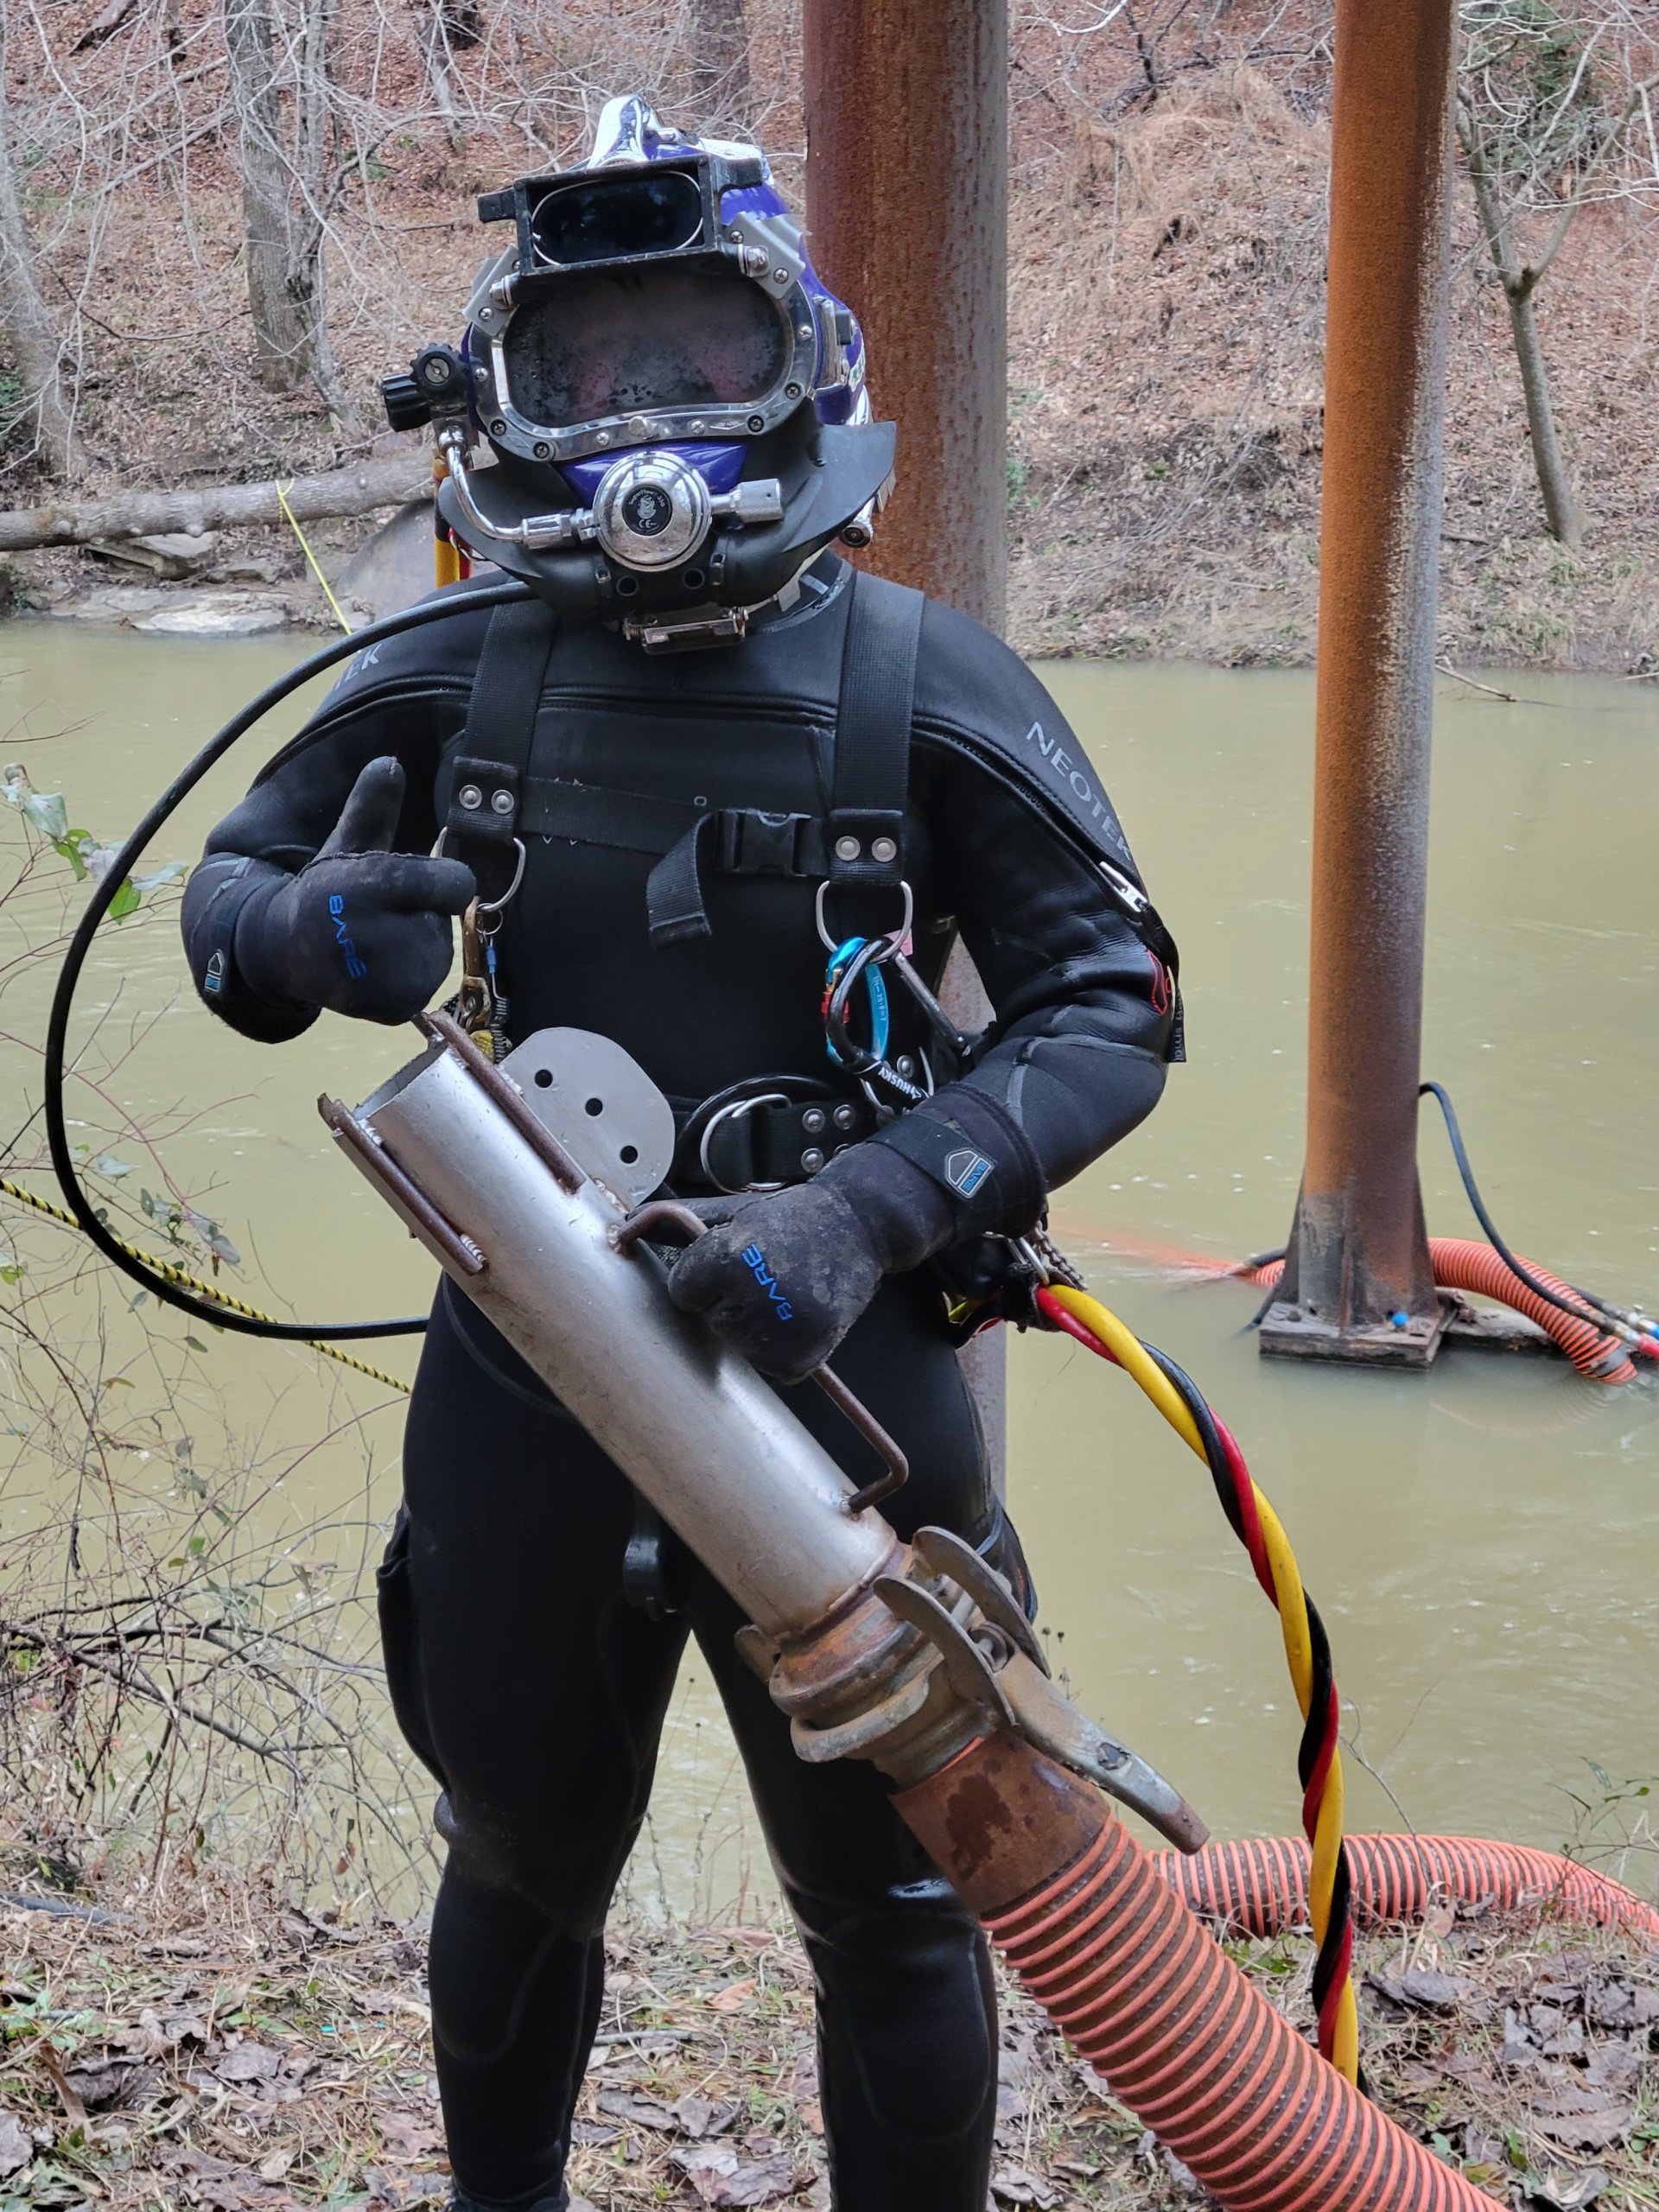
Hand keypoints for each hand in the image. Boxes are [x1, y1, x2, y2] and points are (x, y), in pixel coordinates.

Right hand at [235, 759, 474, 1023]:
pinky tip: (374, 969)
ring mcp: (385, 979)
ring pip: (436, 954)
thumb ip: (373, 808)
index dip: (443, 881)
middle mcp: (378, 935)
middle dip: (419, 915)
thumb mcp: (345, 845)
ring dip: (414, 947)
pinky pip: (423, 986)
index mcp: (374, 886)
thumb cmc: (322, 892)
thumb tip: (390, 762)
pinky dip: (405, 978)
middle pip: (443, 920)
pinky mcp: (392, 1009)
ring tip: (373, 942)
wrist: (281, 951)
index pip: (457, 884)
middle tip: (378, 915)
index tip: (417, 881)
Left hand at [666, 1144, 952, 1383]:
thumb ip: (673, 1222)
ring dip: (752, 1327)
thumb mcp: (729, 1210)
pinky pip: (770, 1368)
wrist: (858, 1226)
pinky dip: (779, 1349)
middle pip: (709, 1319)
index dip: (704, 1274)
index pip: (682, 1291)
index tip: (736, 1256)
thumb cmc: (791, 1218)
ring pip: (737, 1347)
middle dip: (727, 1300)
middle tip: (766, 1271)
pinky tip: (797, 1316)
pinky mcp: (804, 1358)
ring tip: (784, 1292)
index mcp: (729, 1258)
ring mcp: (782, 1333)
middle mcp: (754, 1298)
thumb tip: (619, 1231)